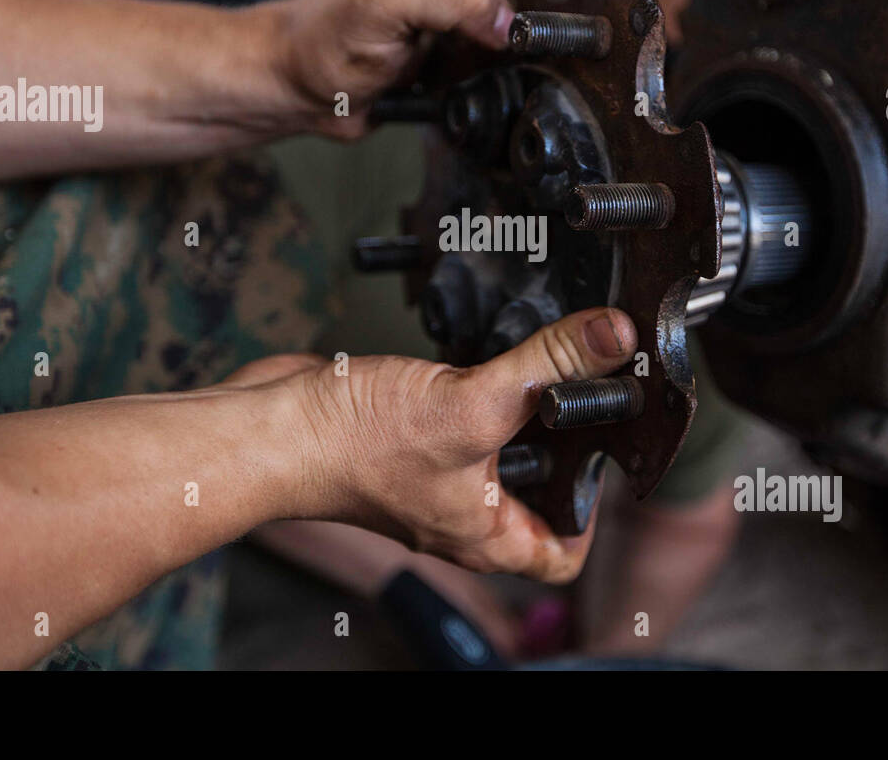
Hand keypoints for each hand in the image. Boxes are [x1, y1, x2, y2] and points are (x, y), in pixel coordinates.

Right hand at [227, 307, 636, 581]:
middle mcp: (464, 510)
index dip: (595, 513)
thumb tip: (614, 337)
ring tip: (559, 361)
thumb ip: (549, 369)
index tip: (616, 457)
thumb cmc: (355, 446)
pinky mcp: (411, 431)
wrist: (271, 428)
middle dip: (568, 443)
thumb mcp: (474, 404)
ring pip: (501, 445)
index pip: (563, 552)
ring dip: (529, 406)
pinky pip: (466, 411)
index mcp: (486, 534)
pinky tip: (496, 347)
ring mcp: (435, 471)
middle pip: (536, 490)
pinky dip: (486, 382)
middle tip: (599, 390)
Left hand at [268, 0, 562, 138]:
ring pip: (510, 16)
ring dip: (499, 47)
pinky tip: (457, 75)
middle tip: (490, 49)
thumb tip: (509, 18)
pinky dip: (485, 66)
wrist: (298, 87)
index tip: (525, 24)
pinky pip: (491, 45)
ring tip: (463, 63)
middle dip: (515, 17)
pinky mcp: (447, 25)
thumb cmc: (324, 38)